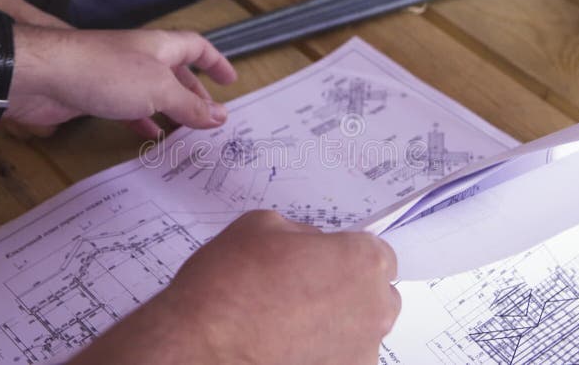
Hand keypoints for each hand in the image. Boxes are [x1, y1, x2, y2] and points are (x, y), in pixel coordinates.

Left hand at [8, 26, 236, 137]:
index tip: (230, 80)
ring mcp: (117, 76)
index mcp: (160, 47)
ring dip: (170, 111)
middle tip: (210, 115)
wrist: (44, 77)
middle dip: (195, 93)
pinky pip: (128, 110)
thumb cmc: (105, 72)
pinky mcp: (96, 96)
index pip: (196, 47)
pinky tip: (150, 138)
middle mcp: (140, 58)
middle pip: (175, 72)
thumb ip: (190, 105)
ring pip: (152, 93)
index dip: (215, 61)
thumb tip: (220, 116)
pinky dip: (143, 123)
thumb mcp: (159, 90)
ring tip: (186, 132)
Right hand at [69, 210, 400, 364]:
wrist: (199, 349)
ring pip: (358, 330)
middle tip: (303, 289)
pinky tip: (284, 347)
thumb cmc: (227, 288)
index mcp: (361, 262)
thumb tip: (307, 244)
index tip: (327, 260)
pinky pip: (341, 358)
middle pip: (376, 294)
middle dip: (348, 289)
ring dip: (335, 324)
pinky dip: (322, 353)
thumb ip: (299, 232)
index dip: (348, 255)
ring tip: (287, 323)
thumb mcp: (259, 226)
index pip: (378, 253)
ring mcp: (361, 352)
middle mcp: (373, 308)